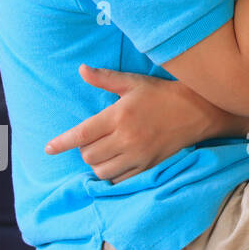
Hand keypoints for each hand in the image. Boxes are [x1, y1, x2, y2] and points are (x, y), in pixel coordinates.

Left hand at [44, 65, 211, 183]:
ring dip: (97, 163)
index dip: (61, 143)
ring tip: (104, 152)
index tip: (48, 148)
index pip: (81, 134)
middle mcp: (126, 137)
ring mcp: (138, 154)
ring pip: (101, 170)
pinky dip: (112, 174)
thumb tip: (81, 70)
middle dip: (84, 149)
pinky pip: (120, 180)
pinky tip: (115, 164)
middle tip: (92, 140)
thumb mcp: (134, 82)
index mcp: (119, 115)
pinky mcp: (148, 166)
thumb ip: (105, 79)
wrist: (200, 111)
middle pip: (88, 155)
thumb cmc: (164, 94)